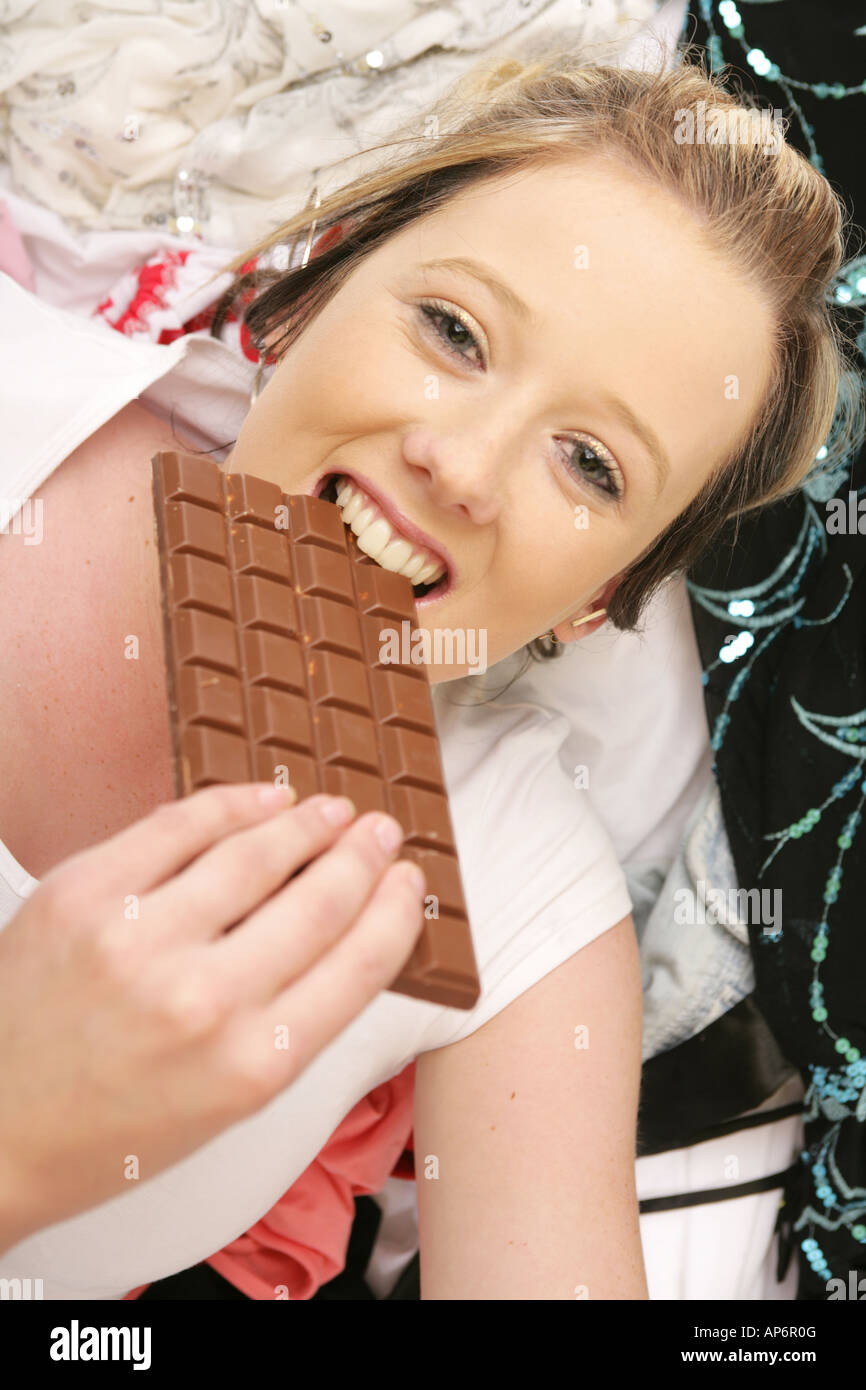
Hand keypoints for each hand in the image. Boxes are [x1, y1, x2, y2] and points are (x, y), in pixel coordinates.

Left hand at [0, 782, 424, 1250]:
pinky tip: (265, 798)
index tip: (409, 883)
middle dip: (365, 856)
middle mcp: (203, 1001)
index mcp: (252, 1067)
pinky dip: (234, 803)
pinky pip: (180, 824)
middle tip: (382, 832)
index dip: (397, 909)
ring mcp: (139, 939)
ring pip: (258, 852)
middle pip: (321, 900)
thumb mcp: (226, 1107)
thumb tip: (346, 934)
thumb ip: (291, 1023)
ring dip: (310, 823)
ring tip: (334, 809)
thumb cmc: (108, 1129)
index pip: (361, 963)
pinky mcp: (84, 892)